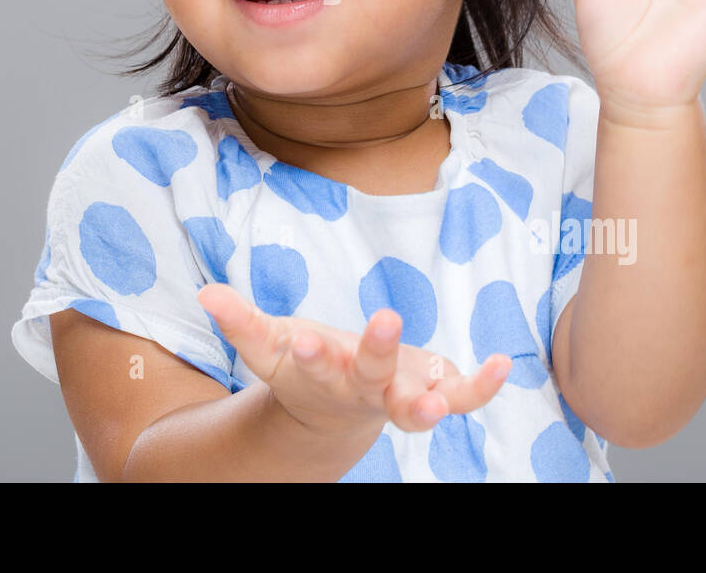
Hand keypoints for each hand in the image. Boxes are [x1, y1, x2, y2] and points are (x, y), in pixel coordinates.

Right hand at [197, 283, 510, 437]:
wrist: (336, 412)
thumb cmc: (302, 367)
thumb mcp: (269, 346)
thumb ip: (240, 321)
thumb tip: (205, 292)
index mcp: (318, 375)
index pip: (310, 363)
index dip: (307, 351)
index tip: (302, 337)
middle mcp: (359, 392)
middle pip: (368, 376)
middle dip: (376, 351)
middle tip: (387, 320)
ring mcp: (397, 397)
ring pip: (413, 406)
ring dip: (427, 401)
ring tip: (438, 399)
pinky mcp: (431, 393)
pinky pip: (460, 398)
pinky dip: (481, 388)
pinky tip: (500, 365)